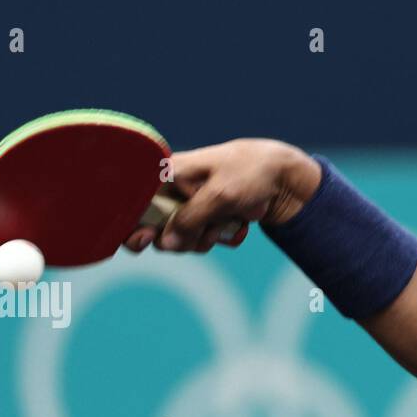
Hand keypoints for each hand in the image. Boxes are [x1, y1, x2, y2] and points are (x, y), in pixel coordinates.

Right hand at [122, 139, 322, 254]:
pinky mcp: (205, 219)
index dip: (131, 223)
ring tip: (225, 221)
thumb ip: (190, 218)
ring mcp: (190, 206)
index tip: (144, 238)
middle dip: (176, 238)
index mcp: (168, 173)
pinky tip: (235, 225)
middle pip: (153, 228)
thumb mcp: (220, 194)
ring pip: (178, 239)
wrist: (285, 177)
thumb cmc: (250, 173)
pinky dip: (216, 238)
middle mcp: (173, 190)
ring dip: (202, 238)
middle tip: (193, 236)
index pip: (133, 201)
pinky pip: (199, 240)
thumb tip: (164, 243)